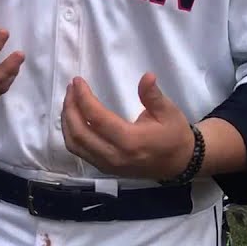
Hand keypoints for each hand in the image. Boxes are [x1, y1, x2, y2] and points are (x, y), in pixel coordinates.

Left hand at [60, 72, 195, 180]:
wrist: (180, 163)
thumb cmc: (174, 134)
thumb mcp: (168, 112)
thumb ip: (153, 95)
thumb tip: (147, 76)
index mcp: (130, 141)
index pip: (96, 118)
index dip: (83, 97)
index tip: (77, 81)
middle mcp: (115, 156)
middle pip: (79, 132)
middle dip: (70, 107)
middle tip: (71, 88)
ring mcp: (108, 165)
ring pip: (75, 144)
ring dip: (67, 121)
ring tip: (69, 100)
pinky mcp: (105, 169)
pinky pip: (80, 152)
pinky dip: (71, 134)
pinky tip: (73, 118)